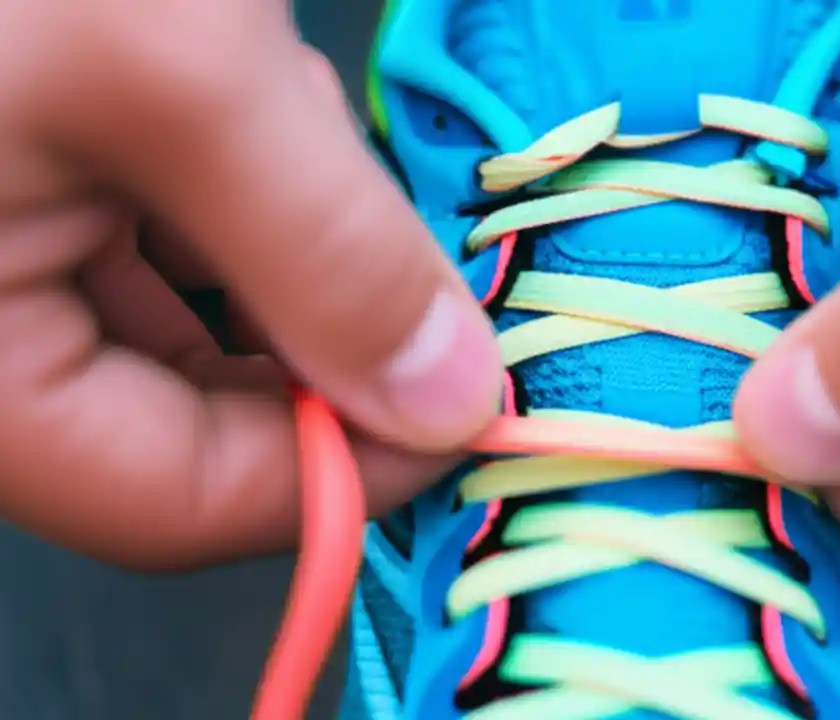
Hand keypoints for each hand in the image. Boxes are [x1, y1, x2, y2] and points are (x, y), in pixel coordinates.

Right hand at [0, 3, 501, 568]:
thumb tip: (452, 403)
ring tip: (266, 103)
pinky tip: (243, 98)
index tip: (472, 404)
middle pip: (191, 420)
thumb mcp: (176, 75)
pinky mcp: (34, 180)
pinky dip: (238, 192)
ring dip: (288, 244)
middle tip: (404, 243)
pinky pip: (162, 240)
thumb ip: (327, 260)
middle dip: (327, 336)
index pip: (174, 501)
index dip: (343, 472)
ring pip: (192, 323)